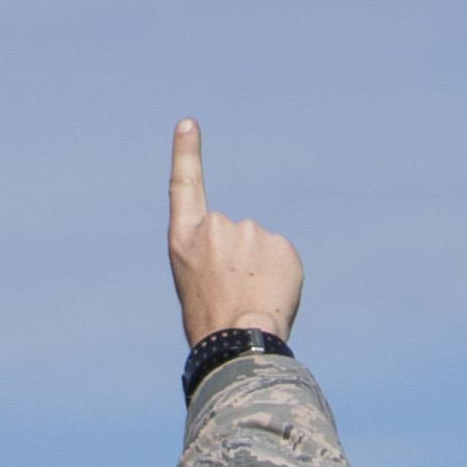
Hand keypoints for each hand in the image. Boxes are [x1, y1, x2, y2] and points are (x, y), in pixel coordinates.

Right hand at [167, 120, 300, 344]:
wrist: (238, 341)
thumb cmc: (211, 324)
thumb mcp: (195, 283)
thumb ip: (214, 256)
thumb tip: (250, 255)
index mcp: (184, 238)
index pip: (184, 186)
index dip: (186, 153)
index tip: (189, 125)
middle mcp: (215, 226)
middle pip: (234, 234)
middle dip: (239, 260)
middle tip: (234, 296)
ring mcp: (249, 231)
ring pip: (260, 247)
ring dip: (259, 270)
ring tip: (250, 301)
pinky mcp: (279, 242)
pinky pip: (282, 257)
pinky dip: (280, 276)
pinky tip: (270, 297)